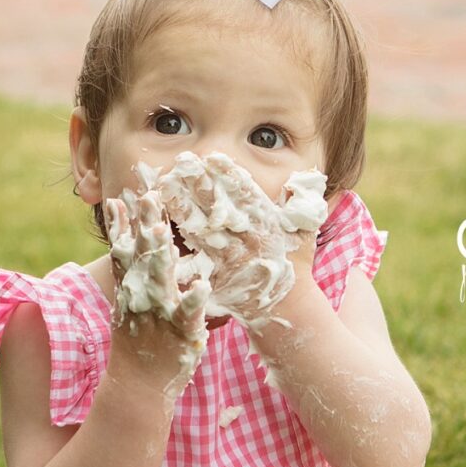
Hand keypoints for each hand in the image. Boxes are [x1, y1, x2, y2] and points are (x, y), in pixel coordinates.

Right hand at [104, 183, 211, 398]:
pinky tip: (202, 286)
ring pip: (159, 280)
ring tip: (160, 229)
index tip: (119, 198)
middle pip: (140, 257)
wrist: (139, 386)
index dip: (121, 226)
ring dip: (158, 255)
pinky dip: (193, 300)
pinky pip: (188, 313)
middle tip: (145, 194)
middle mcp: (141, 298)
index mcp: (131, 290)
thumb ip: (133, 275)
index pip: (123, 252)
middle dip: (142, 225)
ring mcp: (160, 314)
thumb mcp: (130, 304)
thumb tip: (132, 244)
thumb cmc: (140, 341)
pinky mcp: (181, 332)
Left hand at [157, 152, 325, 327]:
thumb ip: (302, 207)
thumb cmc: (295, 267)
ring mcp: (230, 259)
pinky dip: (177, 242)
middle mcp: (248, 241)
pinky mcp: (216, 276)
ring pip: (201, 229)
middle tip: (182, 162)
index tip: (213, 157)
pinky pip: (193, 256)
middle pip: (219, 209)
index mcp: (269, 226)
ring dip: (182, 207)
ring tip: (164, 185)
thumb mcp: (305, 235)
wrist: (285, 309)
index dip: (229, 176)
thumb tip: (303, 178)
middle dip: (200, 184)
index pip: (247, 196)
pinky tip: (160, 226)